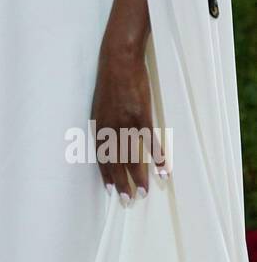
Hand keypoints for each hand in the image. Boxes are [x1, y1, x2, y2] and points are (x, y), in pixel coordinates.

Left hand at [91, 44, 166, 206]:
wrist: (119, 61)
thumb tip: (107, 138)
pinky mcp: (141, 115)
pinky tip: (164, 171)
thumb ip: (103, 123)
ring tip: (144, 193)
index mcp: (98, 125)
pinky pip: (151, 142)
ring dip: (139, 176)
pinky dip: (158, 158)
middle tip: (129, 200)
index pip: (100, 156)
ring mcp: (125, 122)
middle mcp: (109, 127)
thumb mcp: (100, 104)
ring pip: (132, 156)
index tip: (110, 191)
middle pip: (115, 161)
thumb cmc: (110, 81)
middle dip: (122, 182)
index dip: (106, 175)